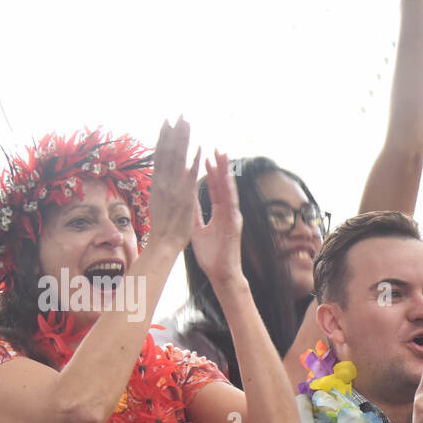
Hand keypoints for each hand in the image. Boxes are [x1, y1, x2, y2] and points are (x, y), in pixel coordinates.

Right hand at [146, 117, 201, 250]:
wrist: (163, 243)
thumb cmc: (162, 226)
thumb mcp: (157, 201)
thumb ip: (160, 186)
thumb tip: (159, 174)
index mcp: (157, 182)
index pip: (160, 155)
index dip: (163, 137)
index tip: (167, 122)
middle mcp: (162, 182)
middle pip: (167, 151)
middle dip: (174, 132)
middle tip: (179, 114)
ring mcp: (173, 188)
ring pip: (177, 159)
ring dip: (183, 140)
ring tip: (187, 123)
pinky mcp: (184, 197)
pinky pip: (190, 176)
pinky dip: (194, 161)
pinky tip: (199, 149)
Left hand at [190, 151, 245, 288]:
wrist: (220, 274)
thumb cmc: (211, 256)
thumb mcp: (198, 229)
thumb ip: (195, 213)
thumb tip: (188, 199)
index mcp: (220, 213)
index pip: (215, 188)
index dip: (211, 173)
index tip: (206, 157)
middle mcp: (228, 212)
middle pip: (224, 185)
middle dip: (220, 166)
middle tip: (216, 148)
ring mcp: (233, 217)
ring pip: (229, 190)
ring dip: (226, 172)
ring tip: (222, 155)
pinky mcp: (234, 224)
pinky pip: (230, 203)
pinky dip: (228, 189)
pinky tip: (226, 177)